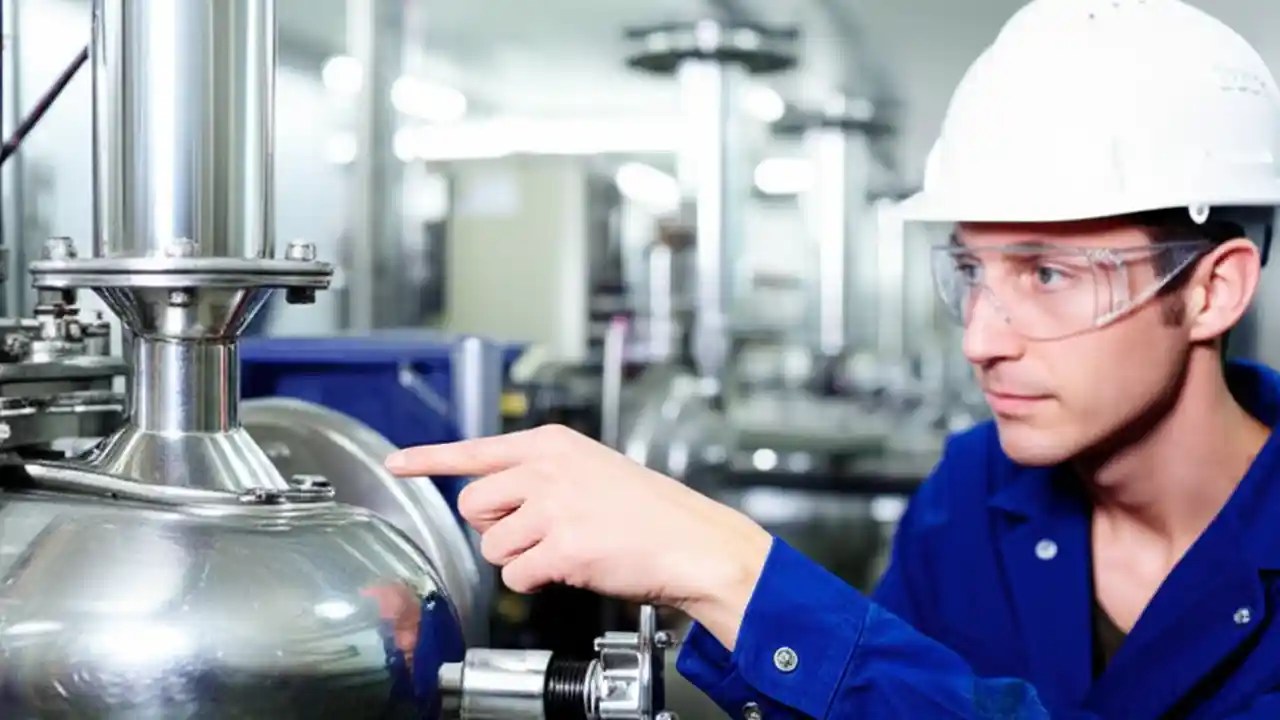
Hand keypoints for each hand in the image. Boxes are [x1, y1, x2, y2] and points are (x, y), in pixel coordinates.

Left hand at [385, 424, 771, 649]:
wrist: (693, 541)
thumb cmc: (649, 511)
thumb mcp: (592, 469)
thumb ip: (541, 475)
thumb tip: (496, 499)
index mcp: (552, 444)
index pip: (475, 451)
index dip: (429, 459)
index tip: (398, 463)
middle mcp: (547, 470)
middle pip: (473, 505)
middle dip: (495, 527)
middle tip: (534, 532)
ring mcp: (553, 508)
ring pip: (491, 546)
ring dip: (519, 558)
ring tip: (562, 549)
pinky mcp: (562, 549)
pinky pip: (515, 576)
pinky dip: (535, 581)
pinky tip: (568, 568)